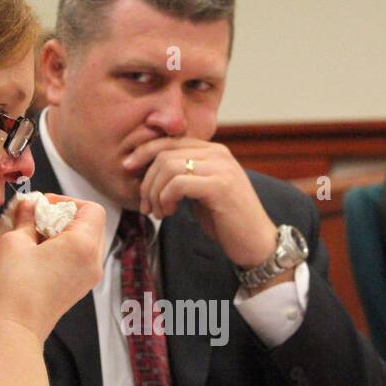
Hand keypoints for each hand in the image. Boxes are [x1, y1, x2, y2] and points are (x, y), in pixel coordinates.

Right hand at [0, 195, 104, 342]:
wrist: (18, 328)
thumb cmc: (16, 287)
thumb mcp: (14, 241)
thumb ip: (25, 217)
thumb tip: (27, 205)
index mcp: (83, 245)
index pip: (92, 209)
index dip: (68, 201)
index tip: (44, 205)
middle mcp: (94, 261)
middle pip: (92, 224)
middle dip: (66, 216)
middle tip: (39, 218)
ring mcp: (90, 277)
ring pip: (87, 241)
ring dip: (65, 233)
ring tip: (37, 237)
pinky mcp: (81, 287)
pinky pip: (81, 258)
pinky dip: (66, 250)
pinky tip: (40, 254)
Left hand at [123, 137, 277, 268]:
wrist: (257, 244)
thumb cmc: (227, 222)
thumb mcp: (202, 193)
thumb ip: (184, 177)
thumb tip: (151, 172)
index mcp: (214, 152)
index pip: (170, 141)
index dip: (144, 152)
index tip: (129, 169)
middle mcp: (219, 154)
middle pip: (165, 153)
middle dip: (147, 180)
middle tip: (146, 206)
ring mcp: (221, 168)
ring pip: (168, 166)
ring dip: (155, 193)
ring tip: (159, 212)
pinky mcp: (220, 186)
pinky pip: (178, 183)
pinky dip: (166, 198)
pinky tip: (170, 213)